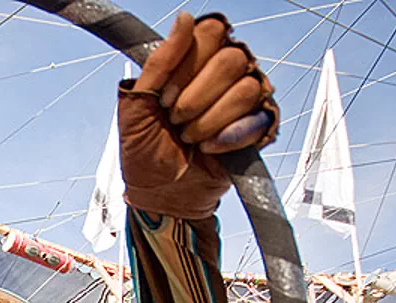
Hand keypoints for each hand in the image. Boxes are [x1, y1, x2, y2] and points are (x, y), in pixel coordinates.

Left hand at [119, 12, 277, 217]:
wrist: (159, 192)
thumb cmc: (144, 149)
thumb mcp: (137, 102)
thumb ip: (160, 60)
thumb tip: (184, 18)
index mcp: (196, 57)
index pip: (211, 32)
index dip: (186, 66)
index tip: (163, 96)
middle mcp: (225, 71)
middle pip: (231, 58)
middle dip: (195, 98)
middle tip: (176, 119)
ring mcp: (245, 97)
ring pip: (244, 88)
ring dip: (208, 121)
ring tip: (191, 136)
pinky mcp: (258, 126)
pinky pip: (257, 118)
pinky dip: (227, 137)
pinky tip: (209, 147)